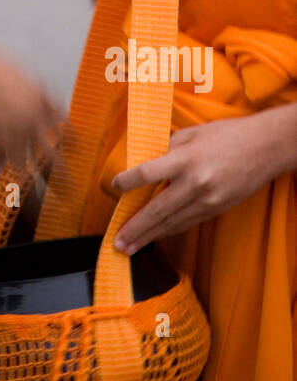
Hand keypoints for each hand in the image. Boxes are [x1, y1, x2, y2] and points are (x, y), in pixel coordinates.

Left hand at [111, 112, 287, 253]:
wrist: (266, 148)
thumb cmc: (227, 134)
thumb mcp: (192, 134)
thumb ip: (167, 149)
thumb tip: (145, 162)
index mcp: (185, 159)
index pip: (147, 173)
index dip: (127, 182)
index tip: (113, 186)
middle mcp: (194, 183)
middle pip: (157, 210)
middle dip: (135, 228)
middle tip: (116, 242)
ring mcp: (207, 200)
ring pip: (172, 223)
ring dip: (149, 236)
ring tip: (130, 247)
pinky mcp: (217, 209)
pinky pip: (187, 222)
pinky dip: (169, 230)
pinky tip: (155, 236)